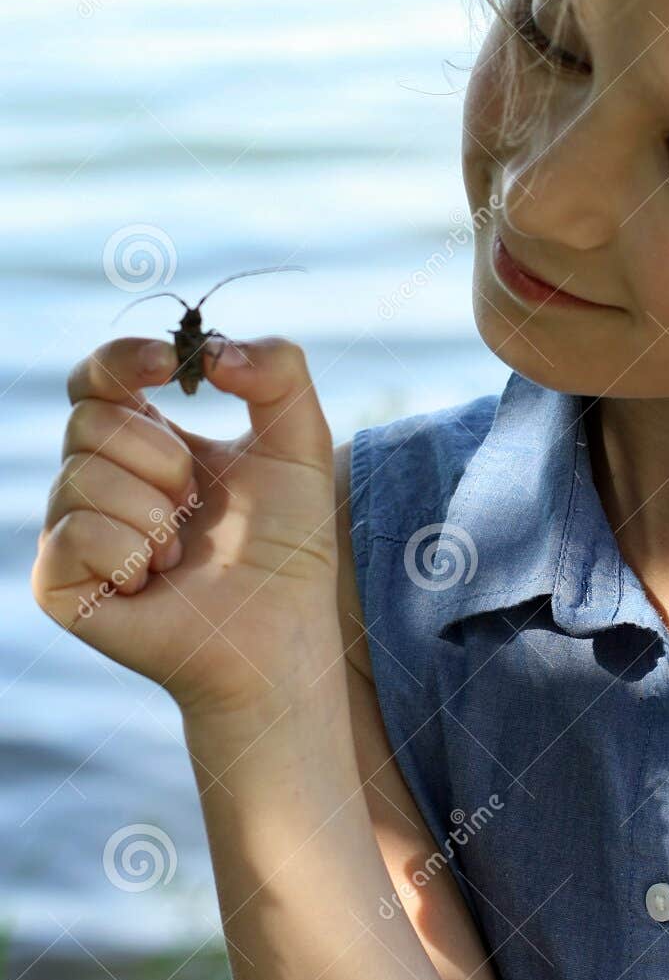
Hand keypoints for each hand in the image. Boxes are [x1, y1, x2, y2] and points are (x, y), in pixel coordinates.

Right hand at [31, 334, 339, 719]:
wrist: (281, 632)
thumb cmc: (288, 545)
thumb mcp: (299, 441)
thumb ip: (278, 370)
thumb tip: (211, 348)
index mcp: (143, 441)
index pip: (97, 376)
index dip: (122, 359)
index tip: (170, 367)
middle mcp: (97, 480)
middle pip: (88, 419)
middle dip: (160, 456)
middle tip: (196, 504)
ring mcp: (72, 530)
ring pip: (80, 475)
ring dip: (153, 512)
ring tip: (181, 550)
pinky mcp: (59, 582)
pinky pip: (74, 535)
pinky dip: (130, 553)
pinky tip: (154, 580)